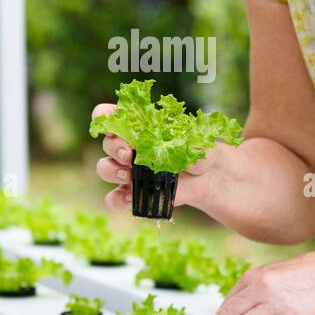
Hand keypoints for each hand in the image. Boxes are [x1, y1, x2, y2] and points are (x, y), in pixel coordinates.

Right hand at [91, 102, 222, 212]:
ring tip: (129, 175)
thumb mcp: (199, 141)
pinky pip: (114, 198)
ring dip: (111, 171)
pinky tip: (129, 199)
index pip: (109, 115)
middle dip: (114, 147)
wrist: (208, 177)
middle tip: (129, 155)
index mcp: (138, 126)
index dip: (105, 117)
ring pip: (105, 168)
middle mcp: (128, 146)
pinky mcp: (134, 193)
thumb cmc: (200, 150)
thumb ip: (190, 141)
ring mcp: (128, 170)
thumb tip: (181, 144)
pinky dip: (117, 200)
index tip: (114, 123)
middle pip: (107, 143)